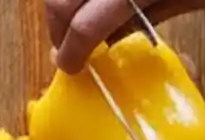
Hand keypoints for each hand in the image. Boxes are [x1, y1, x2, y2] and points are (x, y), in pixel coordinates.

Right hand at [46, 0, 204, 72]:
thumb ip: (146, 15)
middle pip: (59, 0)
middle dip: (57, 27)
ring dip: (62, 5)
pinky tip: (92, 3)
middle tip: (67, 48)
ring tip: (77, 23)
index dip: (72, 51)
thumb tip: (108, 39)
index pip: (86, 25)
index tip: (70, 68)